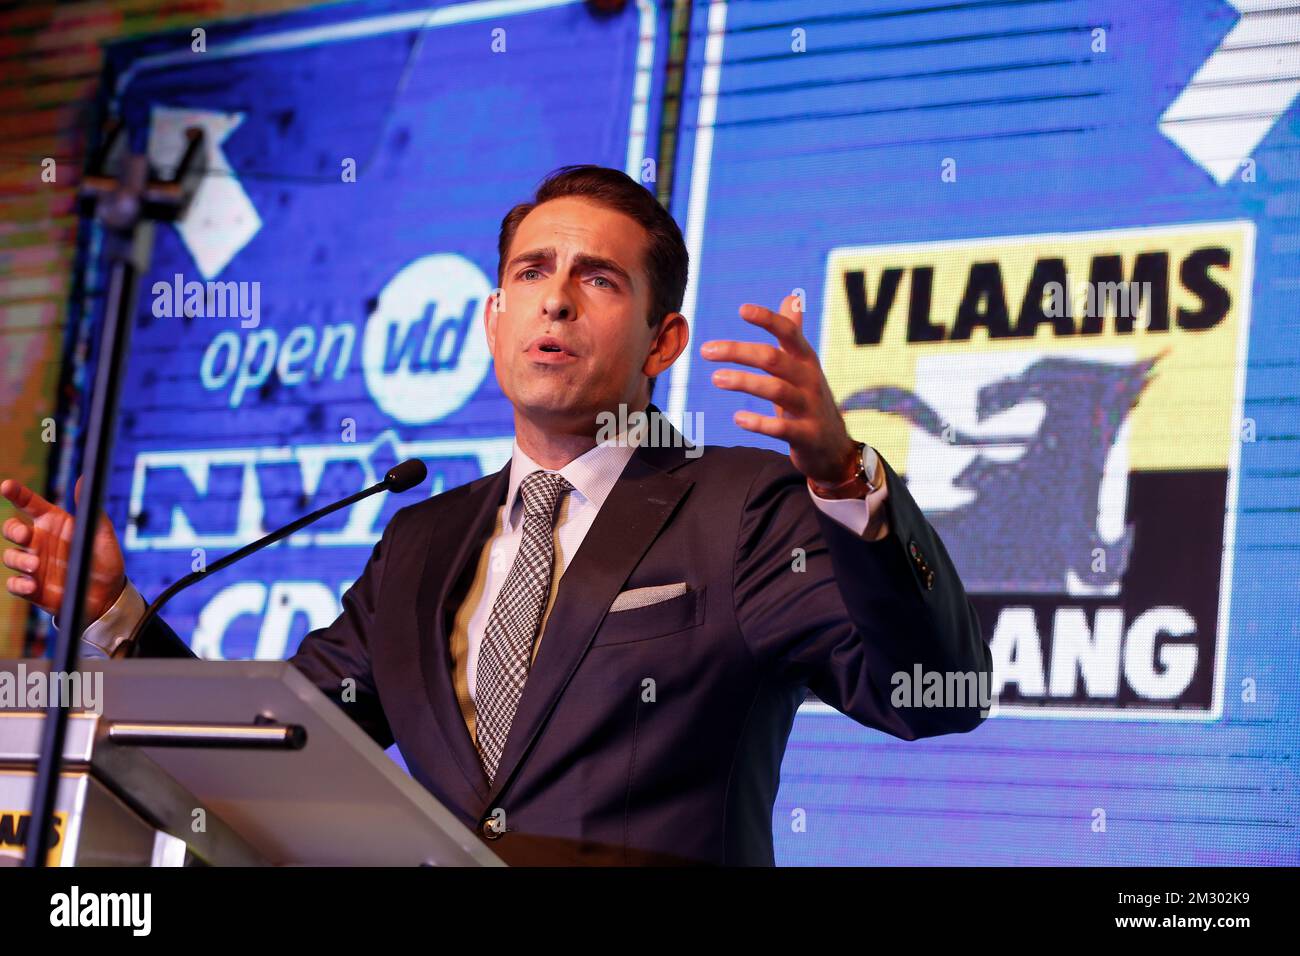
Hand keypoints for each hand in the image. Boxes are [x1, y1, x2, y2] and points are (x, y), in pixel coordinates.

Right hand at [2, 476, 126, 622]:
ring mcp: (33, 565)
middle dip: (13, 529)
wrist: (107, 596)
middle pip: (11, 528)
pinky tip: (32, 586)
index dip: (17, 493)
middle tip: (26, 535)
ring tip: (36, 566)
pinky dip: (19, 584)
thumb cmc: (104, 560)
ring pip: (10, 556)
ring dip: (19, 559)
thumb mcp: (102, 535)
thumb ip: (92, 510)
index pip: (29, 504)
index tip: (7, 486)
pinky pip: (14, 584)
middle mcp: (39, 541)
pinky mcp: (31, 588)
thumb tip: (84, 479)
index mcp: (53, 524)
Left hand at [701, 294, 862, 492]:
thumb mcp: (804, 365)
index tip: (742, 309)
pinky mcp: (806, 436)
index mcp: (806, 360)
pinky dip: (760, 423)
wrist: (834, 447)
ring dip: (744, 382)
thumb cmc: (810, 400)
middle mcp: (810, 379)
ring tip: (716, 378)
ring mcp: (810, 408)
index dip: (768, 319)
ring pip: (776, 389)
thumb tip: (791, 296)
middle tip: (706, 351)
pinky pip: (782, 428)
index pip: (789, 332)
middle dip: (739, 352)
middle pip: (773, 359)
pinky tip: (738, 418)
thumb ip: (794, 333)